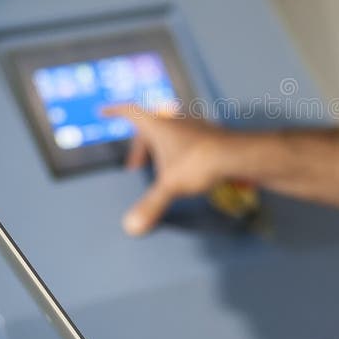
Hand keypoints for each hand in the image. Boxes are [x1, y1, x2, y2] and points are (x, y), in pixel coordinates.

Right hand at [102, 105, 230, 234]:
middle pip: (149, 127)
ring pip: (169, 131)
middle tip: (135, 167)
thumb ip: (150, 204)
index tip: (103, 111)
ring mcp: (193, 126)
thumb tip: (131, 227)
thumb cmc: (199, 162)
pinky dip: (177, 150)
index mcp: (158, 126)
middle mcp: (174, 121)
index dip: (115, 111)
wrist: (236, 154)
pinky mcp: (208, 135)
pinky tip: (184, 167)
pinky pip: (186, 138)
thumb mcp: (170, 185)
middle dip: (139, 146)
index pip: (130, 111)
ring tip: (159, 169)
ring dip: (160, 147)